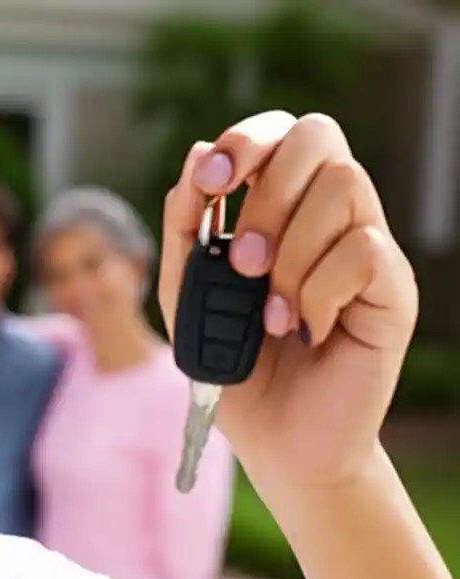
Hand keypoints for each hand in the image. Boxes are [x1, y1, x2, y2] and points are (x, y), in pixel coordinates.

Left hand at [159, 112, 418, 495]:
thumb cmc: (235, 369)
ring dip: (290, 250)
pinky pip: (363, 248)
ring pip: (344, 185)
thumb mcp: (187, 298)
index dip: (246, 140)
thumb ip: (184, 231)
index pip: (283, 131)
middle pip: (320, 135)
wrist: (276, 444)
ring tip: (271, 310)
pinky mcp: (395, 291)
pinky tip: (304, 327)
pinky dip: (317, 290)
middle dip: (267, 191)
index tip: (211, 183)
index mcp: (284, 209)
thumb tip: (196, 156)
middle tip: (243, 261)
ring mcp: (369, 249)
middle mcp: (331, 218)